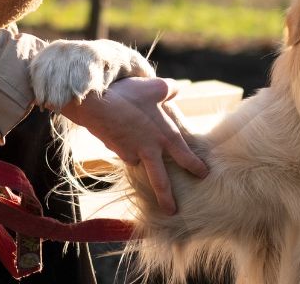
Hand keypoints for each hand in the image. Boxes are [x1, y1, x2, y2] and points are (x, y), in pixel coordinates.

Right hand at [59, 76, 206, 214]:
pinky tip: (122, 137)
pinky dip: (126, 148)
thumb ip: (170, 89)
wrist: (95, 106)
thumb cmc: (128, 96)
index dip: (195, 166)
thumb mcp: (155, 87)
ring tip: (140, 158)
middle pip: (160, 180)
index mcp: (165, 136)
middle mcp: (150, 149)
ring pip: (140, 162)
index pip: (185, 156)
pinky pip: (124, 151)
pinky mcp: (115, 150)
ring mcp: (130, 152)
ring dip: (142, 163)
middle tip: (171, 211)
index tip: (203, 174)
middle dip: (166, 198)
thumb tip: (179, 88)